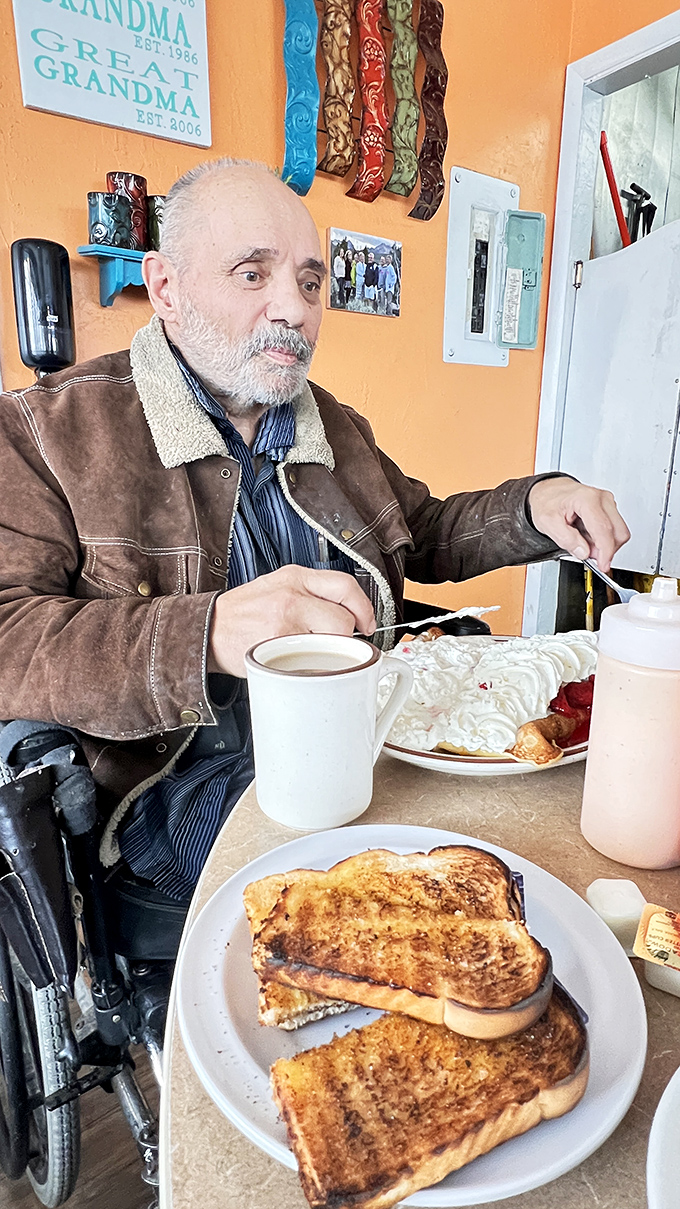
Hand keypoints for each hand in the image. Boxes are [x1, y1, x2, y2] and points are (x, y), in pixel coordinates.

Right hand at [208, 565, 375, 675]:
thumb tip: (347, 612)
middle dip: (345, 637)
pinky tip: (299, 665)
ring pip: (329, 642)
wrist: (207, 629)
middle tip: (336, 645)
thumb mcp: (276, 586)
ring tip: (313, 655)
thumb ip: (310, 593)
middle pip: (343, 618)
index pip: (346, 586)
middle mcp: (292, 595)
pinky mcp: (275, 647)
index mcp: (295, 577)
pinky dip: (311, 668)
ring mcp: (284, 622)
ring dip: (329, 653)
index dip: (363, 608)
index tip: (366, 623)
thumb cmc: (243, 613)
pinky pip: (310, 661)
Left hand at [527, 477, 629, 572]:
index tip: (603, 566)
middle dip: (606, 549)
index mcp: (587, 499)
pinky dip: (602, 538)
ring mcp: (608, 503)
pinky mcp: (609, 508)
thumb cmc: (547, 502)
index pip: (604, 530)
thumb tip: (584, 552)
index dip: (605, 552)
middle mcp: (602, 499)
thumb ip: (566, 539)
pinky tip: (586, 534)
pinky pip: (614, 529)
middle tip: (587, 553)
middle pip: (619, 532)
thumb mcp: (547, 523)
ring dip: (603, 544)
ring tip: (582, 540)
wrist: (549, 490)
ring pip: (619, 533)